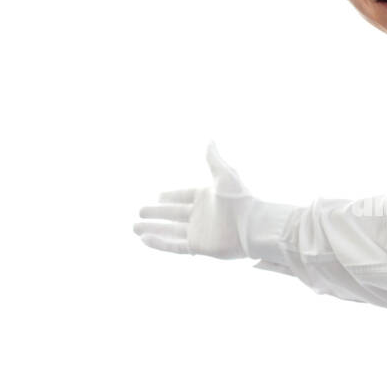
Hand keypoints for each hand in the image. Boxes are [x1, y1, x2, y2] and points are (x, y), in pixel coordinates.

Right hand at [133, 141, 259, 258]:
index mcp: (206, 198)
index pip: (183, 197)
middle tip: (139, 212)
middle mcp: (201, 216)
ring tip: (134, 228)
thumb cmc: (241, 200)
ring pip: (170, 231)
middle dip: (156, 215)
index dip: (169, 197)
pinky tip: (144, 240)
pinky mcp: (198, 247)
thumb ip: (213, 158)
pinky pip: (174, 246)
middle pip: (173, 215)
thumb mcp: (225, 175)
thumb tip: (209, 139)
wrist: (253, 227)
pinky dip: (159, 243)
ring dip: (153, 229)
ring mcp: (198, 232)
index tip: (157, 197)